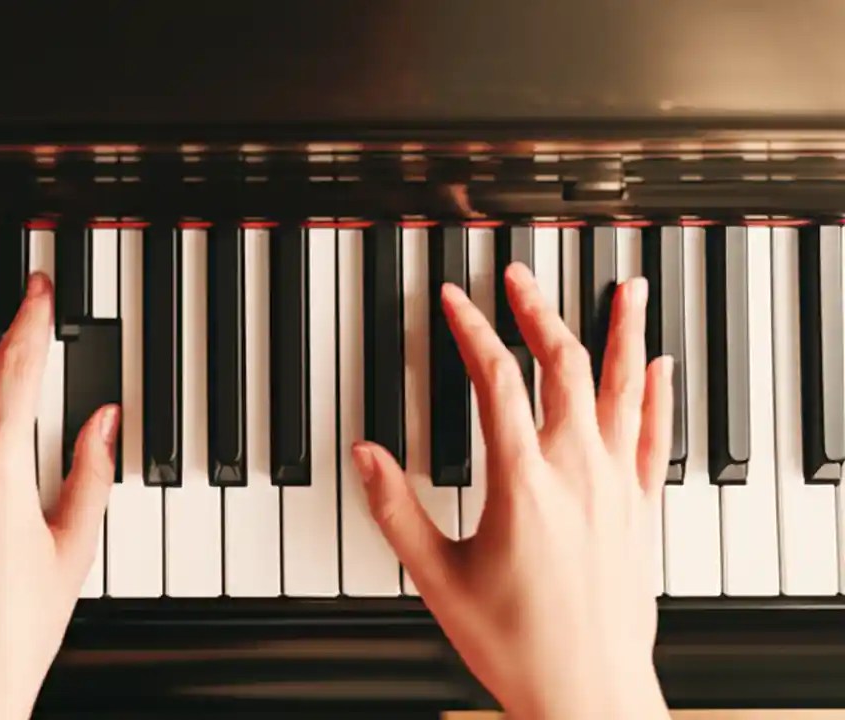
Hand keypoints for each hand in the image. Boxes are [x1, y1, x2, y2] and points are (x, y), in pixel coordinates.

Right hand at [352, 263, 672, 719]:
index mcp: (524, 483)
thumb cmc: (517, 644)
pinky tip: (660, 365)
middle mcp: (578, 473)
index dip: (472, 331)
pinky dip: (658, 394)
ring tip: (627, 286)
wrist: (589, 693)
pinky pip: (656, 436)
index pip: (496, 380)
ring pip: (625, 388)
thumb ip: (395, 510)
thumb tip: (364, 455)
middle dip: (539, 310)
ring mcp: (617, 488)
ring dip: (621, 332)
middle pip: (564, 366)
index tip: (455, 300)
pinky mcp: (642, 509)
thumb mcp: (437, 577)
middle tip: (520, 276)